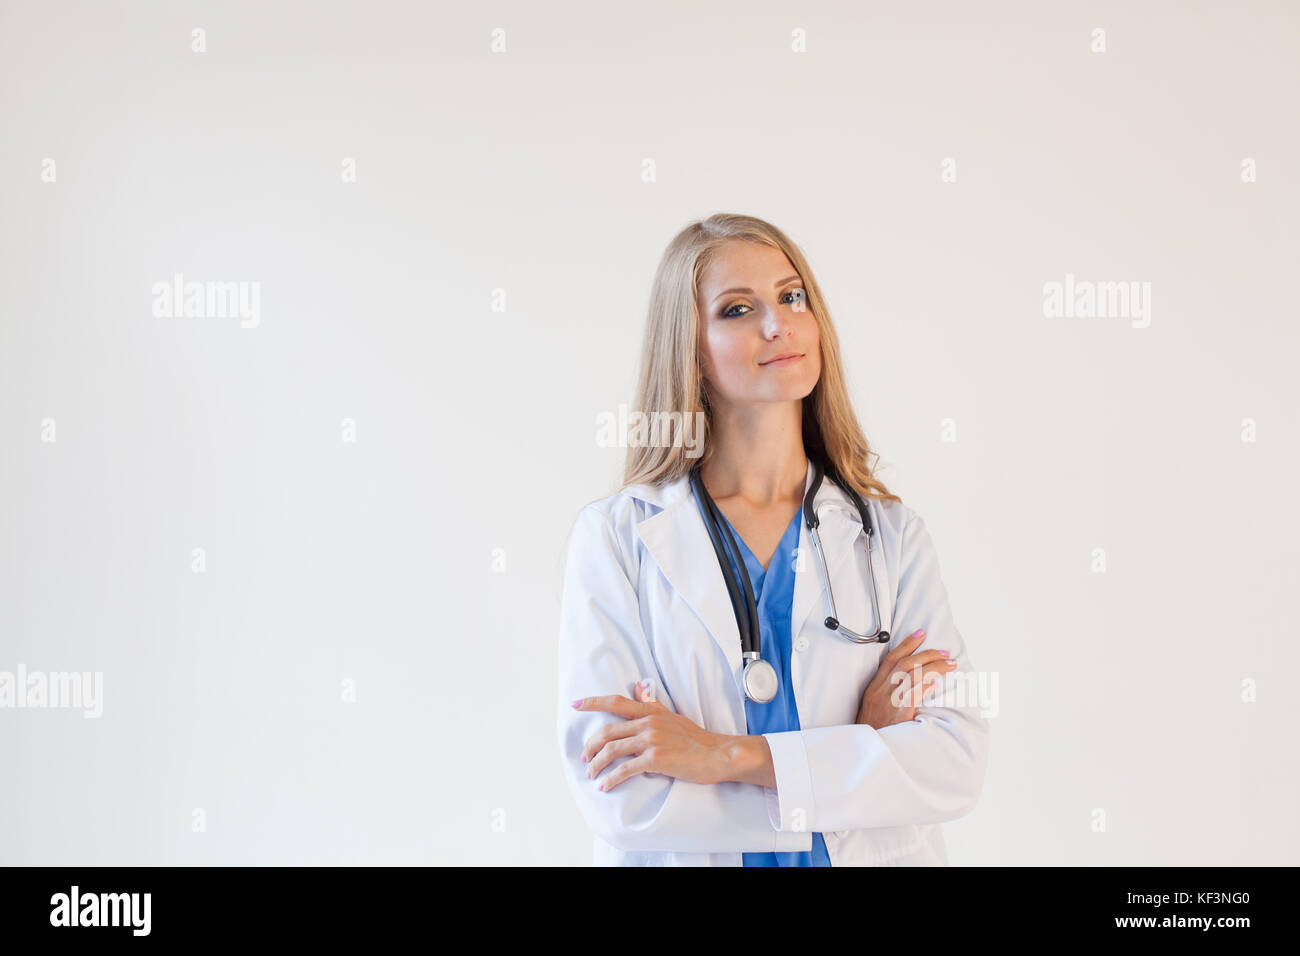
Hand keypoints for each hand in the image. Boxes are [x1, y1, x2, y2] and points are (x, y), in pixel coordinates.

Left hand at [574, 681, 727, 791]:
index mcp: (650, 712)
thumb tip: (639, 686)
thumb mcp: (673, 716)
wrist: (717, 754)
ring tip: (591, 774)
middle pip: (608, 730)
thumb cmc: (696, 738)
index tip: (576, 705)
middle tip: (584, 758)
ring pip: (612, 750)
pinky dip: (611, 779)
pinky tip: (604, 786)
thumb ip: (652, 703)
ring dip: (596, 764)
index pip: (616, 702)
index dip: (593, 702)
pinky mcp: (656, 759)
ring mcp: (652, 740)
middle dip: (591, 745)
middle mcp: (648, 723)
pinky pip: (625, 769)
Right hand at [855, 628, 956, 729]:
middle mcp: (881, 691)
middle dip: (926, 653)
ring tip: (950, 664)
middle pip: (904, 663)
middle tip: (943, 652)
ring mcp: (889, 701)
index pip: (891, 659)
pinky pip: (913, 694)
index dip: (906, 644)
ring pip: (913, 675)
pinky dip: (925, 686)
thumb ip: (888, 692)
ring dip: (934, 667)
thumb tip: (911, 682)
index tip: (920, 634)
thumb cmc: (873, 730)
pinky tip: (936, 683)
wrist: (865, 749)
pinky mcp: (898, 712)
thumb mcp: (874, 707)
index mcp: (874, 687)